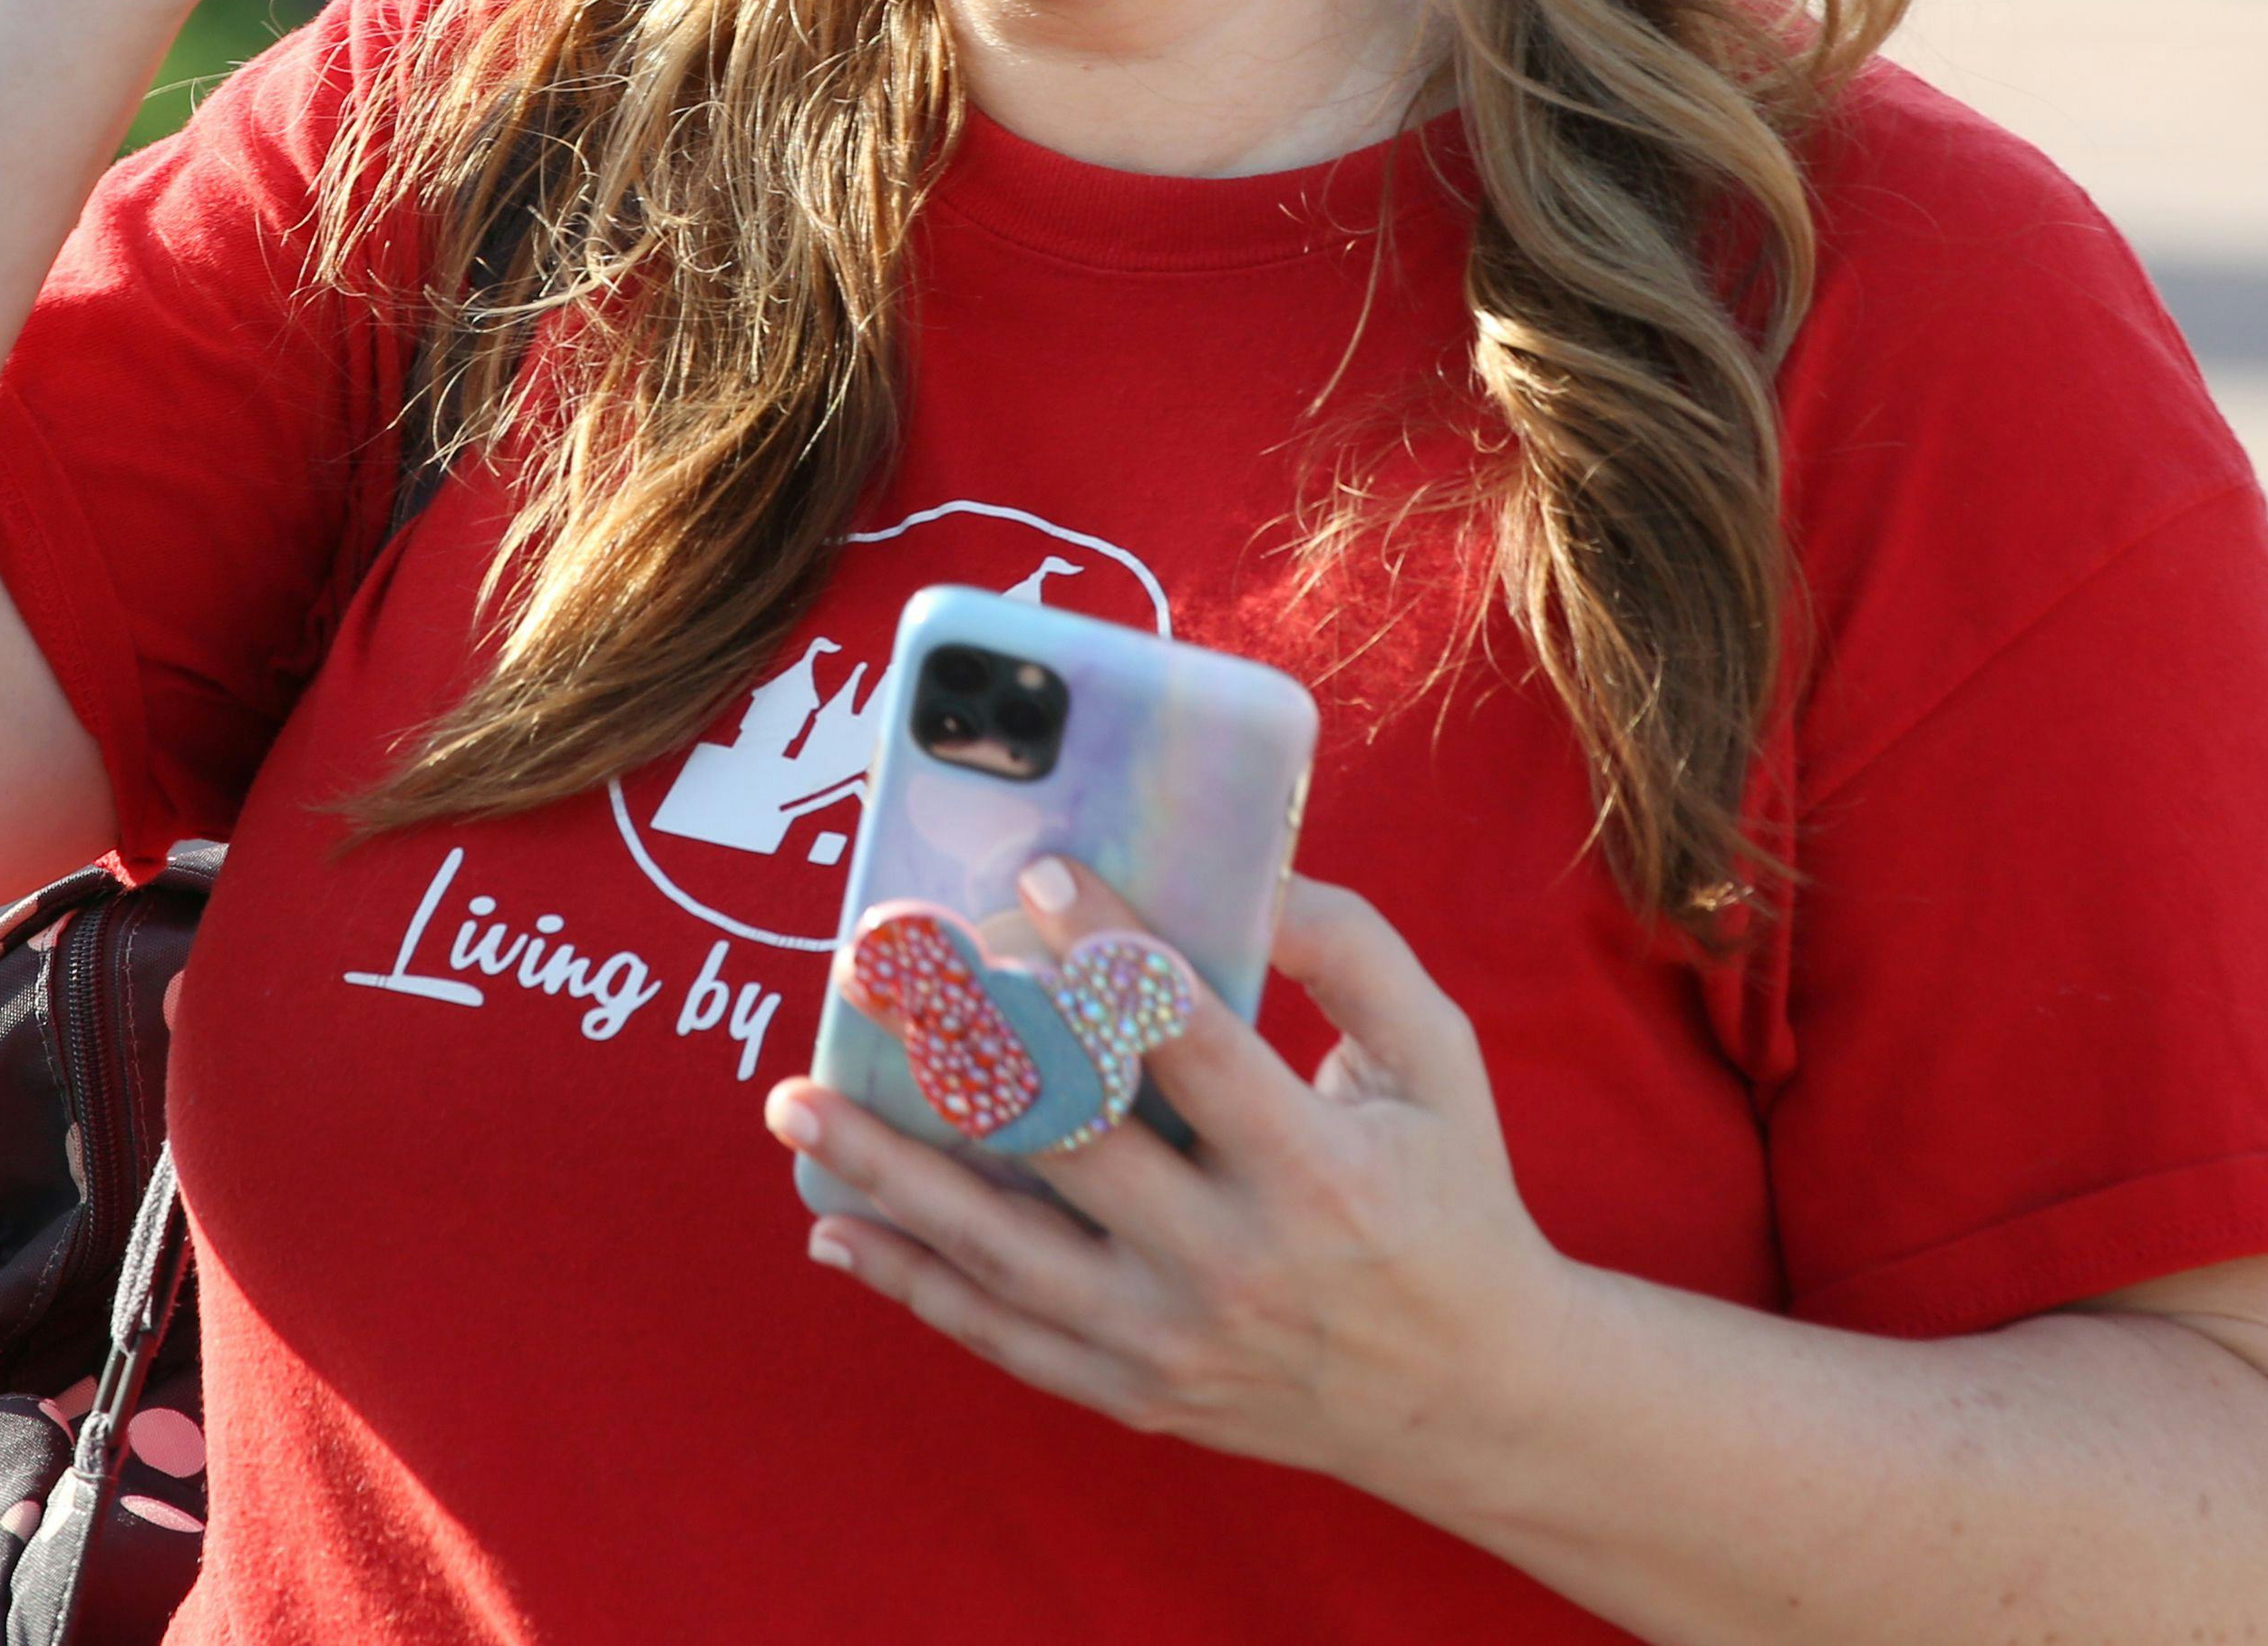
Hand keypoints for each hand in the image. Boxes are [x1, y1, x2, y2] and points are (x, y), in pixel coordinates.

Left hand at [764, 862, 1567, 1499]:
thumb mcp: (1436, 1060)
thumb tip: (1256, 870)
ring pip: (1002, 1249)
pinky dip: (911, 1284)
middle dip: (955, 1045)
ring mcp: (1174, 1338)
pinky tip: (834, 1229)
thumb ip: (1354, 954)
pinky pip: (1001, 1335)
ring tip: (794, 1102)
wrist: (1474, 1395)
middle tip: (865, 966)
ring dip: (887, 1172)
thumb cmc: (1448, 1194)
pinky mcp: (1136, 1389)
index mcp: (1316, 1166)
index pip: (1188, 1043)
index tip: (1030, 877)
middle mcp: (1234, 1261)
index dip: (1107, 954)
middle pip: (1066, 1142)